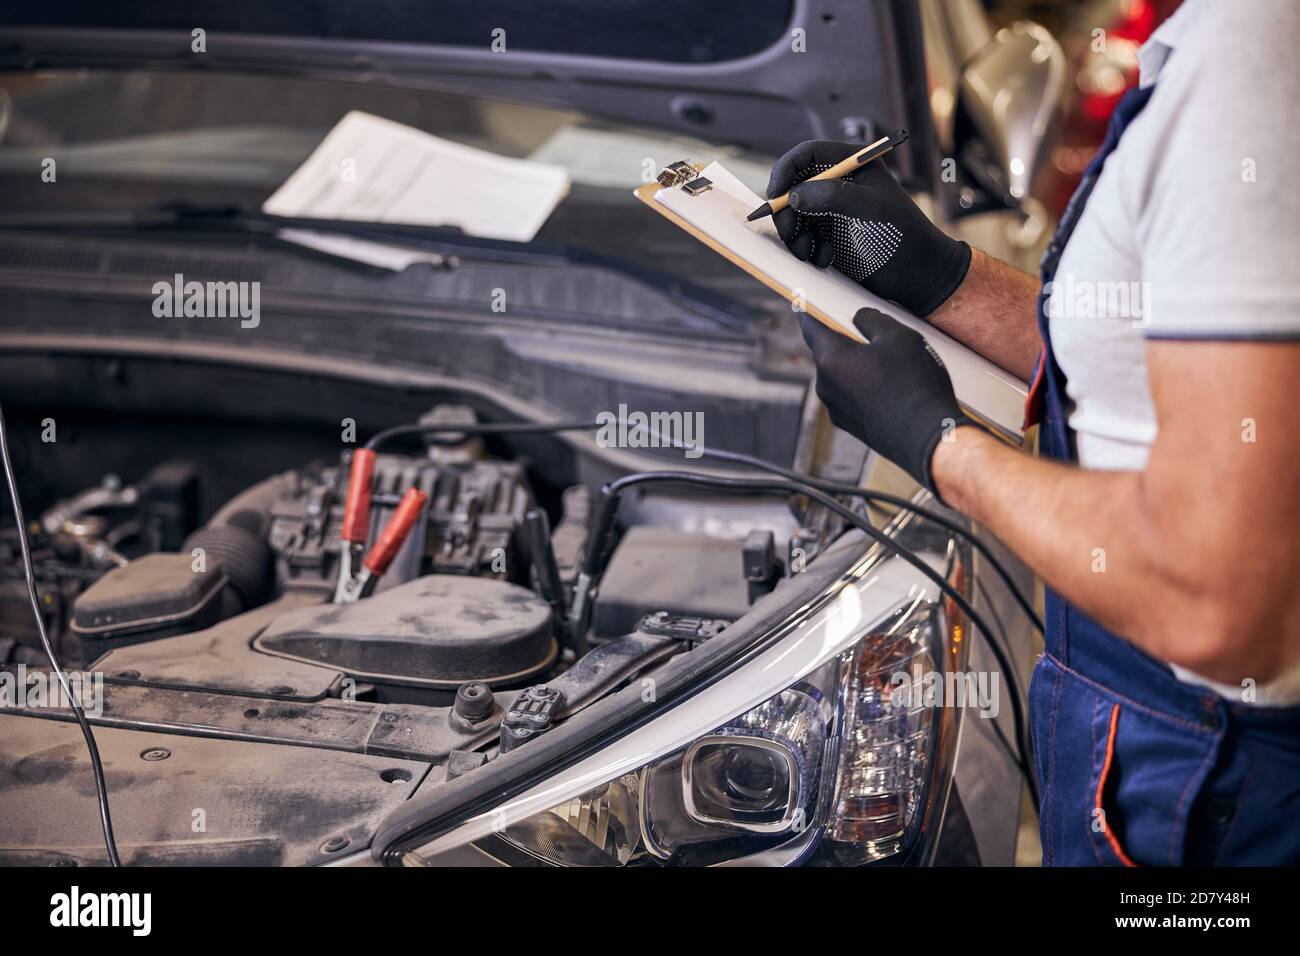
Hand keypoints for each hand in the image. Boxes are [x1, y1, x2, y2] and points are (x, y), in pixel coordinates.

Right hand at [768, 140, 970, 316]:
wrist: (915, 273)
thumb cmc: (902, 234)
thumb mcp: (871, 208)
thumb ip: (833, 197)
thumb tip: (794, 196)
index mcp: (851, 163)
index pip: (807, 155)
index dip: (786, 170)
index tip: (775, 195)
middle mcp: (837, 182)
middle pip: (792, 186)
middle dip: (786, 212)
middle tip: (790, 234)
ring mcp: (830, 209)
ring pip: (792, 215)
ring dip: (795, 236)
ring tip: (811, 254)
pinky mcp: (827, 234)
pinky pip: (801, 236)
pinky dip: (806, 249)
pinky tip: (826, 259)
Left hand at [800, 307, 975, 492]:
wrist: (927, 437)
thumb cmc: (913, 385)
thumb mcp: (899, 336)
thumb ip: (873, 320)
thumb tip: (861, 318)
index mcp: (830, 358)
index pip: (811, 327)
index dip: (807, 311)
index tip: (801, 302)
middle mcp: (825, 386)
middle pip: (828, 351)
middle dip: (844, 339)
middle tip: (868, 330)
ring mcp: (837, 409)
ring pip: (842, 375)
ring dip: (858, 364)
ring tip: (891, 361)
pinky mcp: (852, 425)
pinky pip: (854, 396)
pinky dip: (866, 386)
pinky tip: (893, 385)